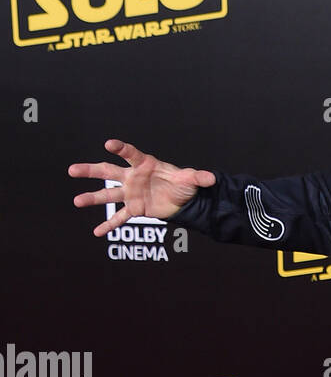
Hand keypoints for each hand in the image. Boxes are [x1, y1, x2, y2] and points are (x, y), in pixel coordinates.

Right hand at [68, 139, 215, 237]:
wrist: (182, 200)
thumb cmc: (183, 184)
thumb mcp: (190, 179)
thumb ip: (198, 177)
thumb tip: (212, 178)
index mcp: (144, 164)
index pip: (130, 154)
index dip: (121, 148)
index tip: (109, 144)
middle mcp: (132, 177)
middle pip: (107, 172)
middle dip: (90, 171)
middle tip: (72, 170)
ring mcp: (131, 193)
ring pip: (108, 195)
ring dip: (92, 198)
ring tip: (77, 201)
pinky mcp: (134, 209)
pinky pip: (119, 218)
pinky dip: (109, 225)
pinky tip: (96, 232)